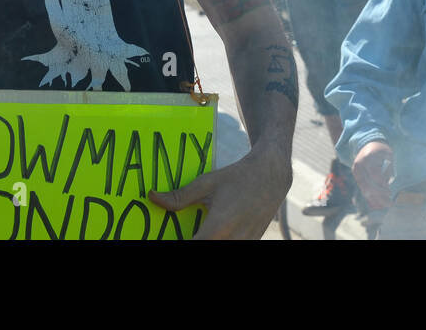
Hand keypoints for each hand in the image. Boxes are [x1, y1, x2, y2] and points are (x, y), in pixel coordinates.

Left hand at [150, 139, 291, 238]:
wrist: (272, 175)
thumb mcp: (208, 182)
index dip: (175, 244)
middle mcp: (233, 239)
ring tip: (198, 231)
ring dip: (206, 241)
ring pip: (219, 250)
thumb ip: (180, 196)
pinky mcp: (252, 244)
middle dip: (193, 240)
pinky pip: (231, 247)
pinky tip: (213, 232)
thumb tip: (152, 197)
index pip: (192, 246)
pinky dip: (220, 240)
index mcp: (218, 226)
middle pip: (205, 250)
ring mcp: (245, 244)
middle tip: (183, 233)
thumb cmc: (238, 176)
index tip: (162, 239)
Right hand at [353, 140, 394, 209]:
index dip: (382, 185)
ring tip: (385, 206)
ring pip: (365, 190)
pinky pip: (363, 189)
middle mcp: (359, 166)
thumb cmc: (381, 151)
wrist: (368, 145)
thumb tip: (386, 189)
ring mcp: (356, 172)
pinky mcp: (356, 177)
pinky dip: (370, 198)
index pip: (375, 175)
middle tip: (390, 203)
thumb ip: (387, 172)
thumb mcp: (388, 157)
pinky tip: (377, 205)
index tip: (390, 193)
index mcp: (368, 158)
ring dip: (375, 200)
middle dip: (379, 196)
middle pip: (368, 185)